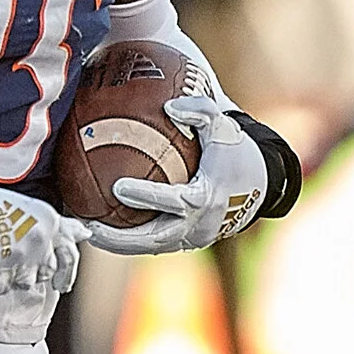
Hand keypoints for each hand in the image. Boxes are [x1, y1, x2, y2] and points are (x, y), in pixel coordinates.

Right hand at [0, 189, 89, 294]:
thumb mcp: (32, 208)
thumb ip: (58, 225)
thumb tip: (83, 233)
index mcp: (49, 226)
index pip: (70, 257)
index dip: (68, 273)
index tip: (62, 285)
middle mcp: (40, 244)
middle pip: (46, 273)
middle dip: (33, 270)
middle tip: (17, 262)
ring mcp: (21, 261)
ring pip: (25, 283)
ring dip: (13, 275)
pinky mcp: (2, 275)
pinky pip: (2, 288)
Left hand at [84, 96, 267, 255]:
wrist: (262, 184)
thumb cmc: (237, 151)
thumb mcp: (224, 126)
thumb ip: (200, 111)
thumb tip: (169, 106)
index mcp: (208, 196)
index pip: (173, 200)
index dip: (145, 195)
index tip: (116, 187)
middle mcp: (201, 223)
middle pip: (156, 238)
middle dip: (122, 238)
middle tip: (91, 227)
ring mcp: (196, 237)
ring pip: (153, 247)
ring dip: (121, 244)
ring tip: (90, 233)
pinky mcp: (192, 243)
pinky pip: (158, 245)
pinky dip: (133, 241)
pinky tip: (107, 232)